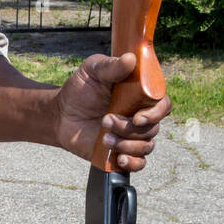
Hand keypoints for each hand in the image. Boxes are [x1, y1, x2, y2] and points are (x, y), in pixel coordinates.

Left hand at [53, 52, 170, 170]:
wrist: (61, 114)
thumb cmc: (79, 89)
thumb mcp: (92, 71)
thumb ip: (111, 66)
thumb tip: (131, 59)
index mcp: (140, 95)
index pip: (162, 105)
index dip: (157, 113)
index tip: (138, 117)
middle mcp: (140, 116)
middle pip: (153, 128)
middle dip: (129, 128)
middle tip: (106, 121)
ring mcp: (131, 136)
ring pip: (146, 146)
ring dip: (126, 145)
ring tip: (105, 138)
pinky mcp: (121, 152)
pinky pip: (139, 163)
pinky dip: (133, 163)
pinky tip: (119, 158)